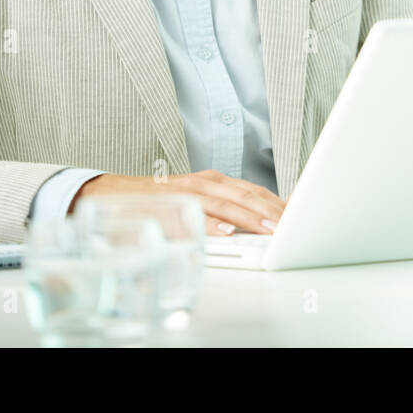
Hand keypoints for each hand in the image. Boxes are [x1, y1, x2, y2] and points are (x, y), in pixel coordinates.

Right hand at [69, 170, 285, 235]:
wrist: (114, 193)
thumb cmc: (162, 201)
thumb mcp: (198, 201)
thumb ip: (224, 210)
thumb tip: (257, 224)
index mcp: (215, 181)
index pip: (254, 191)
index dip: (277, 203)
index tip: (297, 215)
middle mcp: (205, 182)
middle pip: (246, 196)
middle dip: (271, 212)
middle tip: (290, 226)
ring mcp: (188, 190)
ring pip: (225, 204)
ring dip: (249, 218)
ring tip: (269, 229)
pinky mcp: (169, 203)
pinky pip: (194, 214)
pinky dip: (212, 223)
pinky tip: (226, 232)